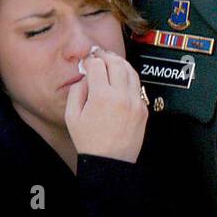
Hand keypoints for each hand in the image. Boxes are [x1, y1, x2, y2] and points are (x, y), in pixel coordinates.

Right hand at [64, 49, 146, 163]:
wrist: (110, 162)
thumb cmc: (88, 140)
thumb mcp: (72, 115)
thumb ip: (77, 90)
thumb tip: (86, 74)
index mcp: (102, 97)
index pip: (97, 65)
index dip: (90, 60)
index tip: (87, 61)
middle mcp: (122, 97)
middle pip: (117, 63)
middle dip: (106, 56)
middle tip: (99, 54)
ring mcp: (135, 103)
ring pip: (131, 72)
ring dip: (121, 64)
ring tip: (111, 62)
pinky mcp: (143, 110)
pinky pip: (137, 87)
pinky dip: (129, 79)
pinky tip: (121, 79)